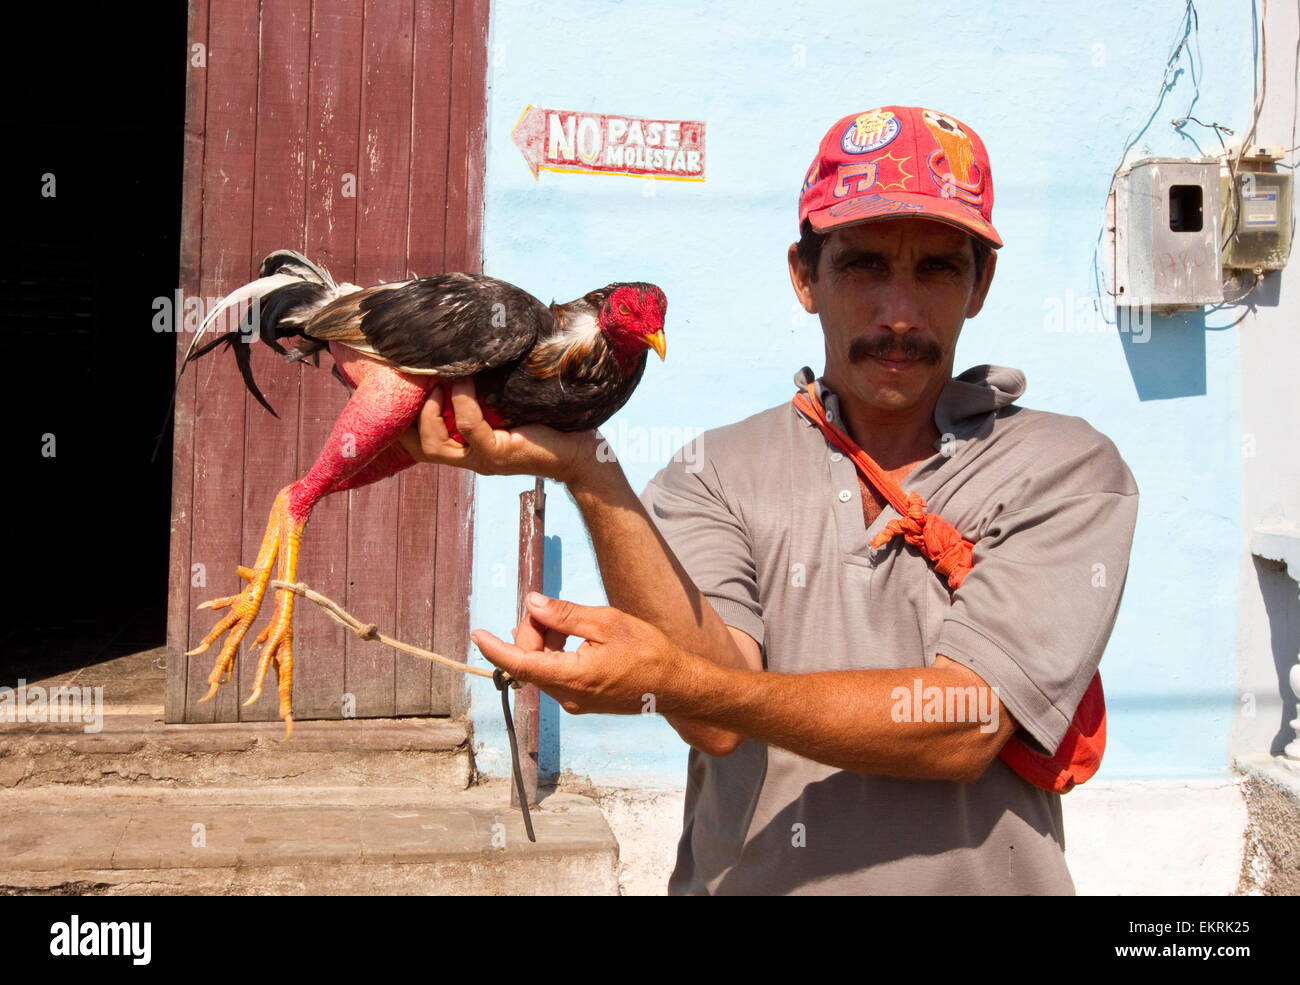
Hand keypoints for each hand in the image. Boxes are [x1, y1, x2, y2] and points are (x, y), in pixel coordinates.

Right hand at [396, 378, 601, 484]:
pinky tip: (466, 379)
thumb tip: (462, 355)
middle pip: (418, 448)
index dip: (400, 423)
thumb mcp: (504, 407)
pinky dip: (463, 399)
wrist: (579, 449)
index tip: (399, 388)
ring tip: (443, 379)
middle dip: (408, 417)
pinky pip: (468, 426)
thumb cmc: (545, 423)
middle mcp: (469, 459)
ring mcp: (482, 460)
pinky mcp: (498, 453)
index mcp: (466, 450)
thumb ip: (481, 395)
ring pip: (435, 443)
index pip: (418, 446)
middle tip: (419, 383)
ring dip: (432, 408)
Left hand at [472, 593, 700, 716]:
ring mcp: (574, 702)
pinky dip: (555, 654)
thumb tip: (532, 603)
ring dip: (543, 643)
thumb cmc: (648, 652)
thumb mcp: (608, 623)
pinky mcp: (581, 701)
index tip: (477, 633)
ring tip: (566, 622)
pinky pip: (555, 675)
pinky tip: (573, 638)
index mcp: (573, 676)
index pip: (521, 663)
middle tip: (548, 609)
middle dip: (530, 633)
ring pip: (540, 668)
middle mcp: (569, 696)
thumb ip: (565, 615)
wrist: (676, 686)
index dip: (495, 648)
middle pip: (529, 662)